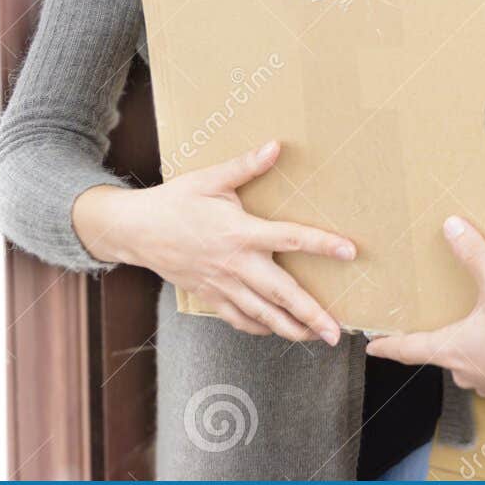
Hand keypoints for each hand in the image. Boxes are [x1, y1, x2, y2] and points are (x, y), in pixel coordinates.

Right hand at [72, 140, 352, 344]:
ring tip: (316, 338)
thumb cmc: (175, 201)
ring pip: (262, 314)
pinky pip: (238, 319)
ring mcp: (222, 285)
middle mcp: (235, 264)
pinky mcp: (209, 296)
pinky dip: (260, 328)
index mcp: (241, 232)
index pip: (291, 238)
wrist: (134, 230)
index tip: (350, 252)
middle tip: (335, 332)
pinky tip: (277, 331)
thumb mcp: (210, 179)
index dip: (322, 244)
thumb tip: (276, 146)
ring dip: (291, 329)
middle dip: (311, 314)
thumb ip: (245, 166)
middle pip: (281, 293)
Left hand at [365, 216, 484, 398]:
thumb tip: (452, 226)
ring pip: (466, 366)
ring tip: (478, 334)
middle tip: (437, 331)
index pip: (409, 349)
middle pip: (439, 356)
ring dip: (467, 352)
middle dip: (438, 343)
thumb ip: (475, 257)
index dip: (389, 346)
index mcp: (451, 348)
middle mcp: (463, 370)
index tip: (372, 346)